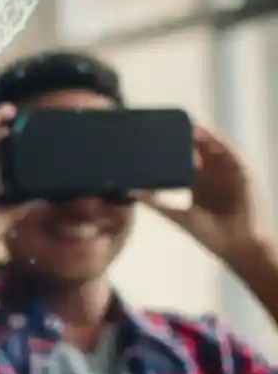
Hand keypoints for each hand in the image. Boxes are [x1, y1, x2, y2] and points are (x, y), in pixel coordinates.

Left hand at [139, 127, 266, 264]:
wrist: (237, 246)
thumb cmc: (209, 235)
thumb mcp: (178, 215)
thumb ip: (156, 203)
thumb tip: (131, 192)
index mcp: (197, 184)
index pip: (184, 160)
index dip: (173, 148)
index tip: (157, 137)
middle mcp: (212, 176)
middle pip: (199, 151)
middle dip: (187, 139)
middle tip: (172, 126)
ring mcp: (227, 175)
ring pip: (215, 150)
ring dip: (204, 138)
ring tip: (190, 128)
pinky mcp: (241, 176)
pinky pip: (232, 156)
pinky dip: (221, 146)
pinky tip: (211, 139)